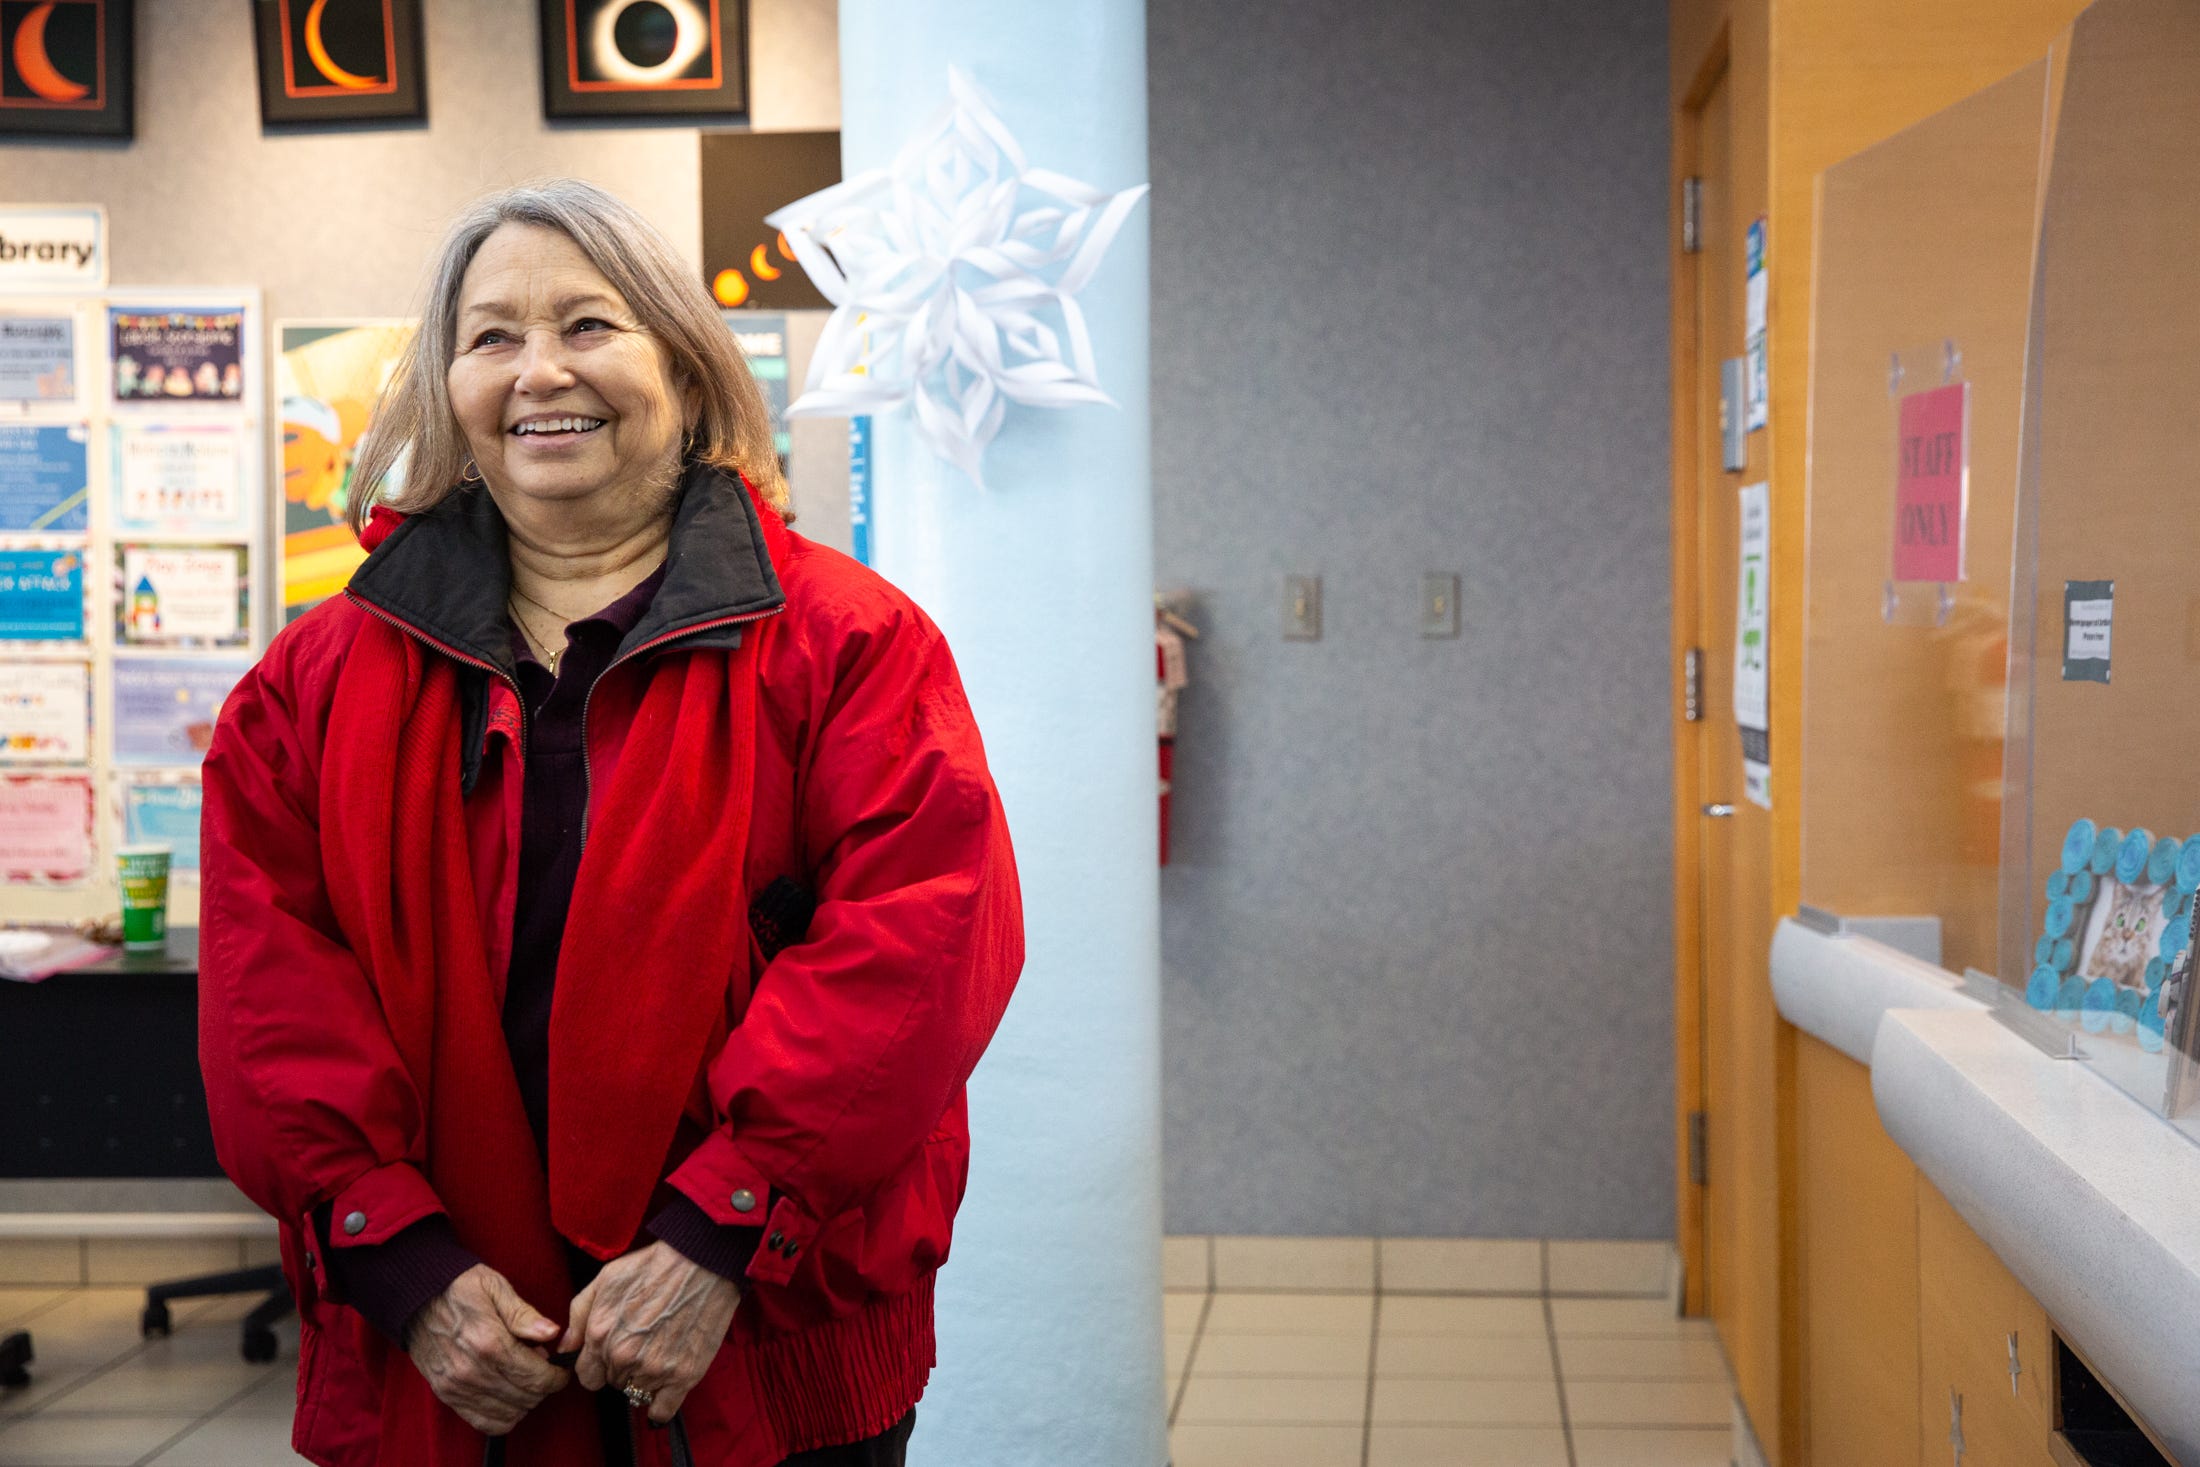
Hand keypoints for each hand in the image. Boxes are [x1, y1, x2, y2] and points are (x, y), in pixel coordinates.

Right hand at [405, 1264, 569, 1435]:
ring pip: (509, 1414)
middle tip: (540, 1366)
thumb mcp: (496, 1288)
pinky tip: (507, 1393)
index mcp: (490, 1342)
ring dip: (525, 1401)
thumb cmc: (460, 1287)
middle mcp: (473, 1371)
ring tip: (522, 1377)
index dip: (557, 1376)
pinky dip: (503, 1415)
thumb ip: (525, 1315)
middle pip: (527, 1398)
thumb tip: (553, 1333)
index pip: (537, 1378)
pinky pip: (483, 1422)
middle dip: (543, 1386)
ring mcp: (457, 1386)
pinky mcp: (446, 1394)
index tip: (560, 1368)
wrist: (416, 1296)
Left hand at [560, 1241, 740, 1425]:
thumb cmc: (653, 1266)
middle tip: (644, 1342)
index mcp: (600, 1334)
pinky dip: (661, 1403)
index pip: (587, 1376)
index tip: (612, 1355)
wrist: (702, 1262)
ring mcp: (653, 1368)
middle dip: (623, 1367)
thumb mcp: (605, 1279)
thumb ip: (578, 1315)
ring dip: (645, 1378)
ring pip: (637, 1392)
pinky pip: (661, 1411)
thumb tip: (565, 1348)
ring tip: (661, 1350)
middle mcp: (622, 1356)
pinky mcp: (682, 1376)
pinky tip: (666, 1387)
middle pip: (613, 1382)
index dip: (598, 1366)